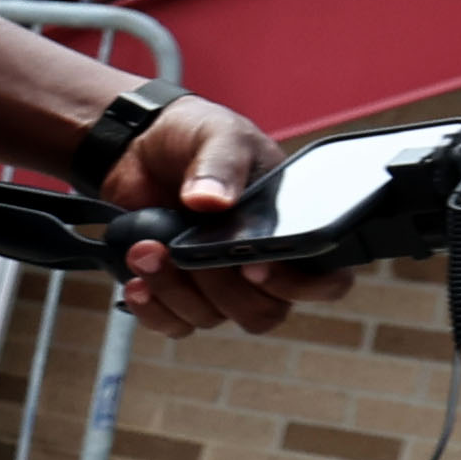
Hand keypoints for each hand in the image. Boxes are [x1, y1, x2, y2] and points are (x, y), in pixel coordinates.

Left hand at [108, 93, 356, 337]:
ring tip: (145, 250)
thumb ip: (222, 165)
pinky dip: (153, 309)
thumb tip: (212, 202)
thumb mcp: (218, 136)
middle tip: (185, 253)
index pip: (325, 281)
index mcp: (292, 228)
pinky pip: (174, 323)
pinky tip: (136, 282)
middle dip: (222, 288)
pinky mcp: (177, 291)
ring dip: (175, 291)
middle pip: (263, 312)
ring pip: (213, 318)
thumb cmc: (197, 138)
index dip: (297, 286)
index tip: (254, 265)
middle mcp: (261, 264)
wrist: (140, 146)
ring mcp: (218, 284)